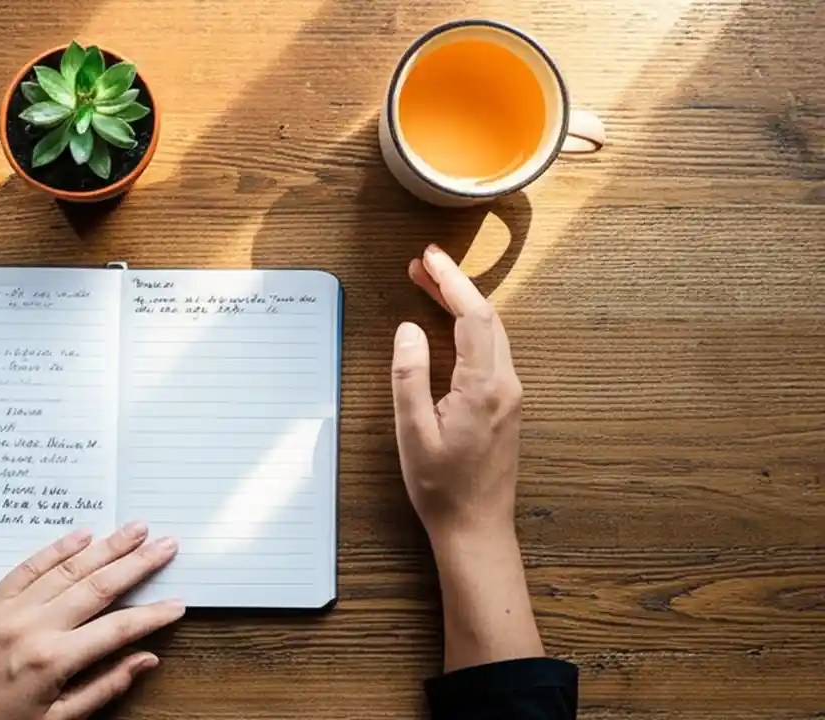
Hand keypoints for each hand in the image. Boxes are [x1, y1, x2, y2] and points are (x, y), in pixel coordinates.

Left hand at [0, 523, 181, 719]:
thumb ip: (103, 688)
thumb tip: (145, 660)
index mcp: (53, 662)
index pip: (118, 630)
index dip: (152, 615)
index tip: (177, 603)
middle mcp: (34, 628)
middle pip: (98, 587)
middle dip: (137, 564)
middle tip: (166, 545)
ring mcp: (10, 610)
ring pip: (67, 569)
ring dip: (105, 547)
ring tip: (135, 529)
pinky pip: (28, 567)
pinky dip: (56, 548)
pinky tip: (82, 534)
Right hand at [391, 244, 522, 548]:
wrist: (476, 528)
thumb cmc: (441, 487)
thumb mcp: (412, 432)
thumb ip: (409, 377)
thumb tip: (409, 330)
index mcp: (484, 387)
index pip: (473, 316)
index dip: (451, 281)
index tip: (429, 257)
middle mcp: (505, 385)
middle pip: (486, 317)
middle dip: (454, 285)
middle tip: (422, 265)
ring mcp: (510, 395)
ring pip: (491, 333)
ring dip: (462, 305)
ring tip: (429, 286)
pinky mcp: (506, 405)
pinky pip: (491, 351)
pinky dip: (470, 327)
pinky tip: (448, 325)